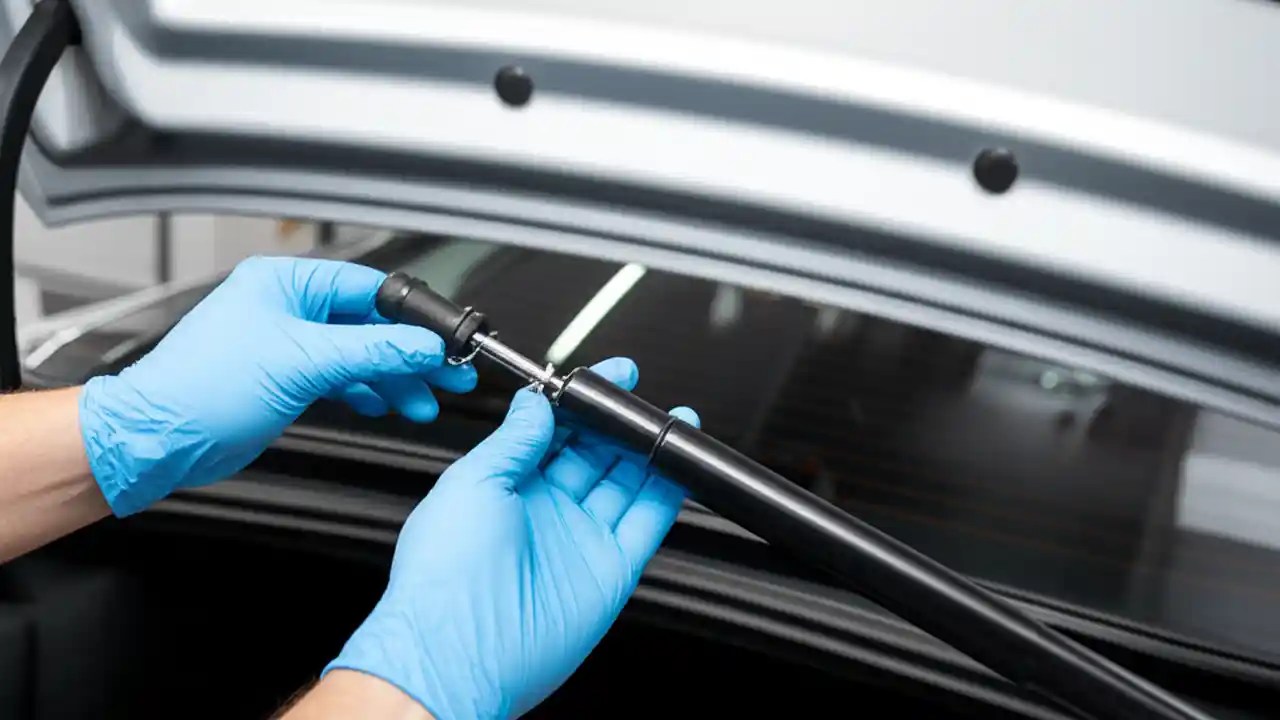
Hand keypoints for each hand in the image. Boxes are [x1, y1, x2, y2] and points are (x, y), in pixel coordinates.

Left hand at [79, 256, 473, 515]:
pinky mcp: (285, 377)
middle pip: (369, 324)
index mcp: (285, 283)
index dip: (412, 317)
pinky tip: (384, 403)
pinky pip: (340, 376)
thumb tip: (422, 346)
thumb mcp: (305, 362)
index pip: (369, 288)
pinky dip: (365, 391)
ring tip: (420, 401)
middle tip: (446, 375)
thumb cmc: (203, 389)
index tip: (445, 340)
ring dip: (391, 379)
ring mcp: (286, 343)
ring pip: (358, 354)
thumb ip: (373, 351)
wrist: (160, 439)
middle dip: (409, 354)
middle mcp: (286, 307)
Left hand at [325, 357, 696, 718]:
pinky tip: (680, 463)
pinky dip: (669, 491)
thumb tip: (535, 402)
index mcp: (504, 487)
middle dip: (618, 422)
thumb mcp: (472, 480)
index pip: (552, 432)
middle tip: (639, 394)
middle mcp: (544, 511)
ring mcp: (579, 539)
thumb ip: (513, 438)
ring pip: (626, 482)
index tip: (604, 378)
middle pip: (594, 453)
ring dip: (650, 450)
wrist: (461, 648)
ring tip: (672, 420)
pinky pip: (647, 521)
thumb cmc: (445, 573)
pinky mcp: (611, 568)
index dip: (579, 403)